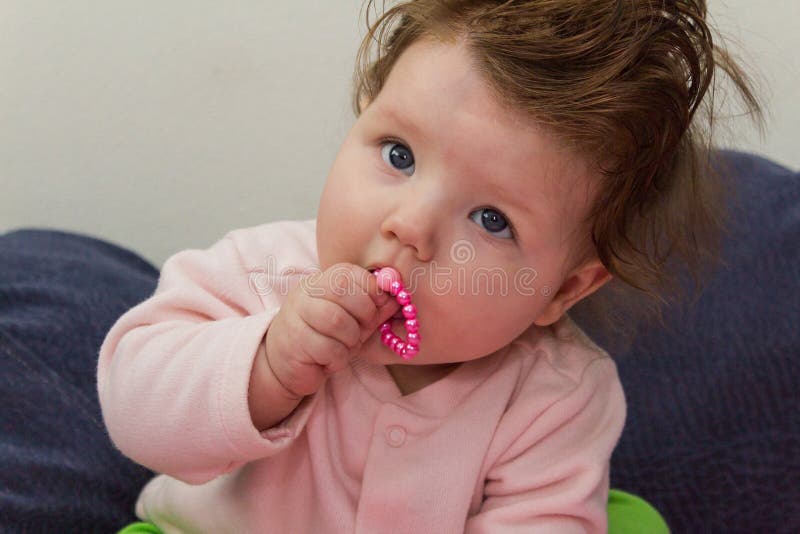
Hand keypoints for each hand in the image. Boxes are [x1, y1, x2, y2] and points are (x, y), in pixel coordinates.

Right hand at [264, 263, 397, 397]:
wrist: (285, 366)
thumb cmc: (324, 339)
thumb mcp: (354, 320)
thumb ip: (375, 306)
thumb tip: (399, 293)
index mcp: (320, 282)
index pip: (347, 272)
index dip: (370, 288)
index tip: (378, 305)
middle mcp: (304, 294)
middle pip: (342, 290)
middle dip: (364, 312)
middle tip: (364, 329)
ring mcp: (295, 316)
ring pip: (336, 320)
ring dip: (351, 339)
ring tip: (346, 346)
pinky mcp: (293, 342)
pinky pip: (328, 348)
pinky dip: (338, 358)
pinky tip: (330, 360)